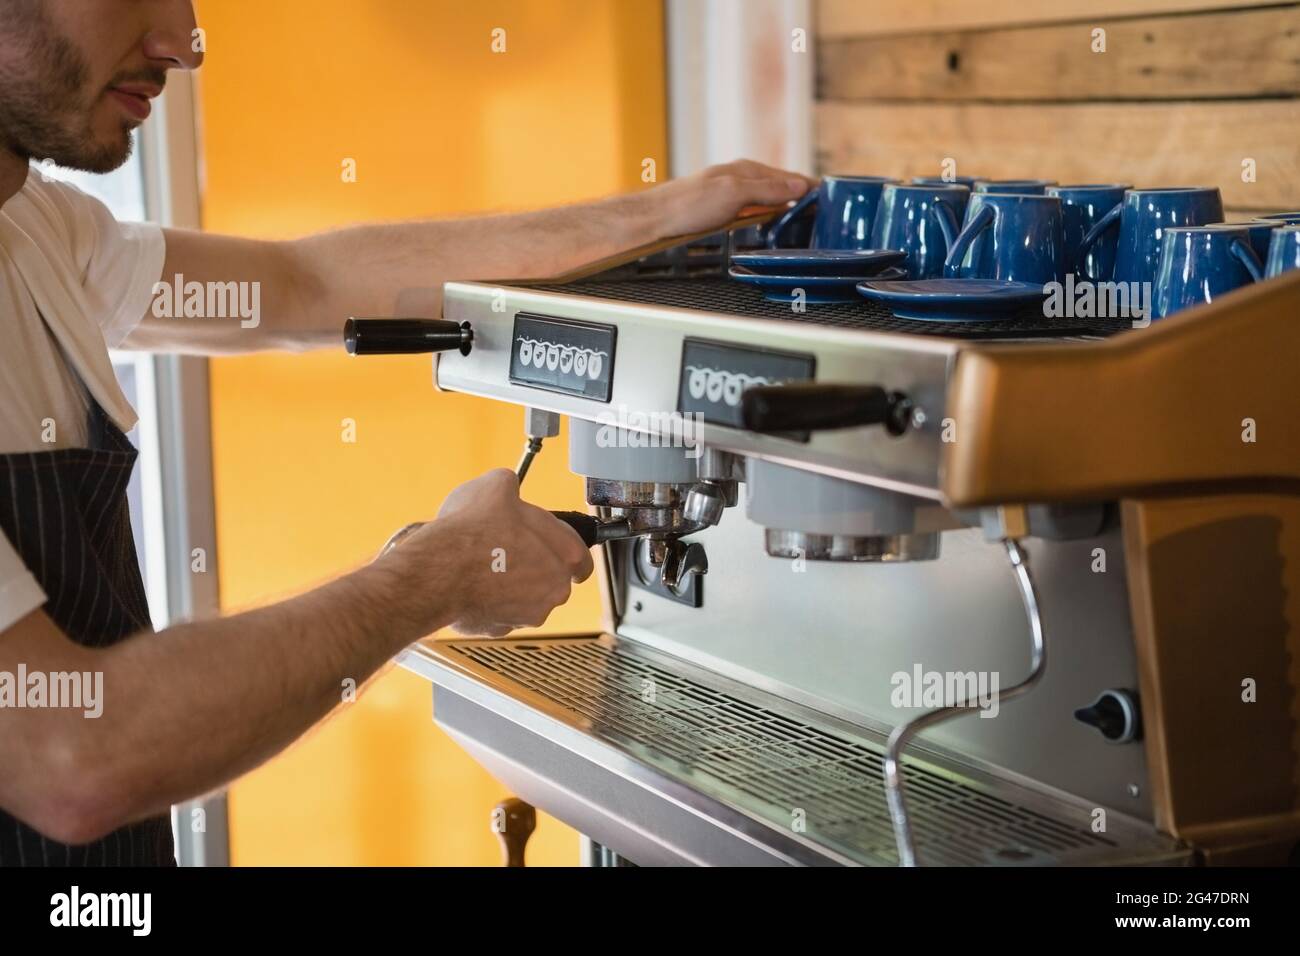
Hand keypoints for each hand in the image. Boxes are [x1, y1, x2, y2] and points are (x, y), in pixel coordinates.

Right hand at [393, 469, 593, 636]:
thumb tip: (508, 486)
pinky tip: (471, 584)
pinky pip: (500, 612)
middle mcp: (554, 590)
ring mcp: (528, 614)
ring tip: (483, 565)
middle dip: (533, 565)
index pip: (580, 557)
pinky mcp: (500, 629)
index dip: (565, 548)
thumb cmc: (472, 534)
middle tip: (507, 549)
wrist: (437, 573)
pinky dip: (489, 601)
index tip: (555, 549)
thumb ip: (512, 486)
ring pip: (525, 597)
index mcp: (565, 555)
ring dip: (510, 584)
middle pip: (551, 577)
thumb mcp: (497, 485)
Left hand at [645, 160, 815, 238]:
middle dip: (803, 198)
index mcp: (747, 170)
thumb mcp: (734, 193)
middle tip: (826, 214)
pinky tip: (770, 227)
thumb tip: (800, 187)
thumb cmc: (686, 206)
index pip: (790, 177)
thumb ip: (768, 189)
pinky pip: (755, 212)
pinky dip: (769, 218)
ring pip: (769, 200)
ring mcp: (730, 195)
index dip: (811, 187)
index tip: (832, 199)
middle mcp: (740, 179)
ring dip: (787, 209)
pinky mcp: (720, 211)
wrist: (652, 221)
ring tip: (805, 222)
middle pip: (781, 188)